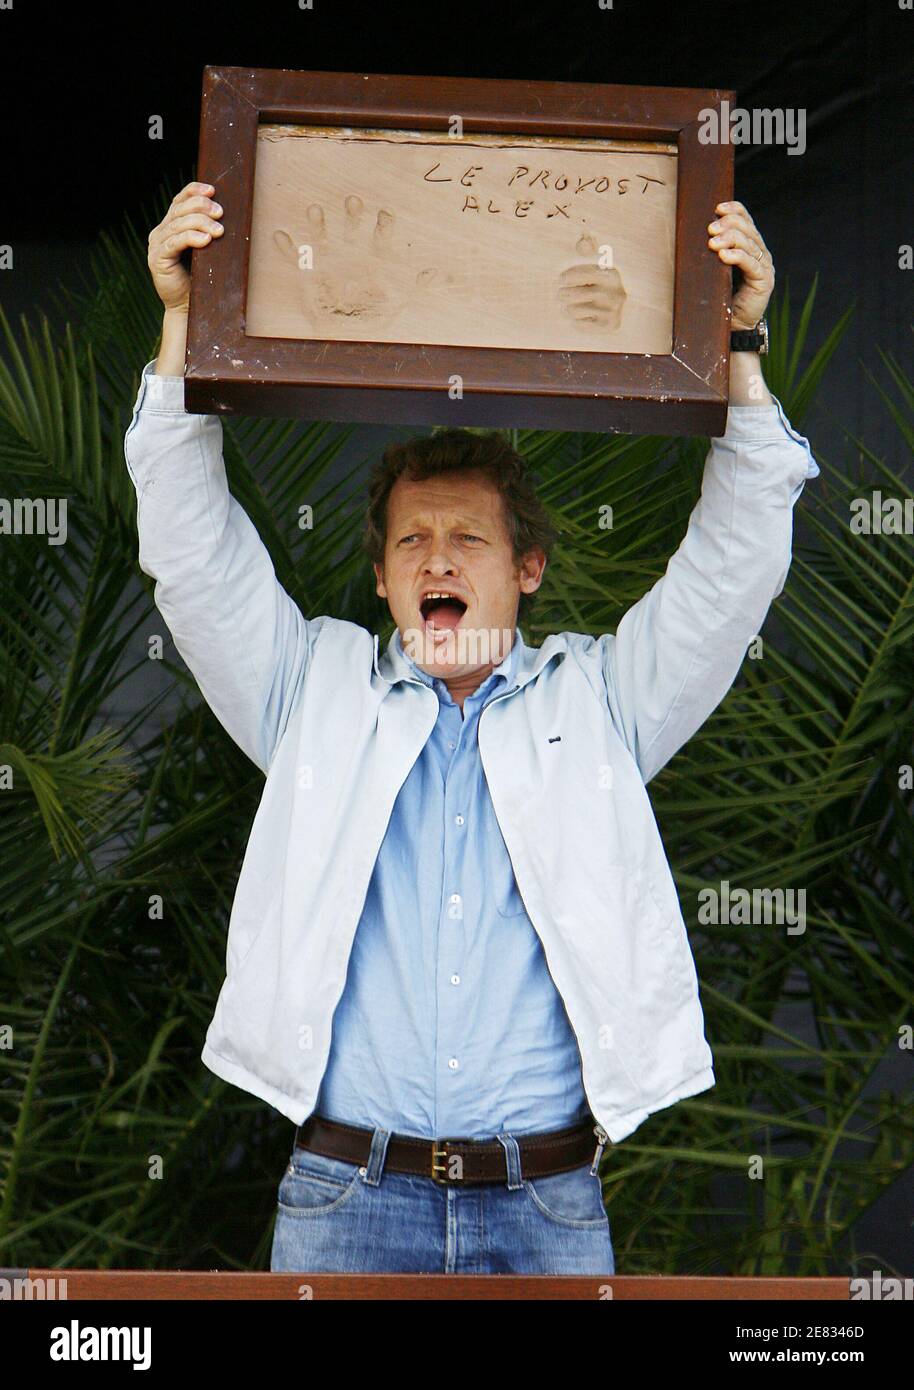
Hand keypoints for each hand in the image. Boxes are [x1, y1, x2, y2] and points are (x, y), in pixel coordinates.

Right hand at [147, 181, 223, 313]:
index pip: (178, 201)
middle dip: (201, 207)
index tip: (212, 189)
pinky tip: (206, 240)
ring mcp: (156, 245)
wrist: (187, 307)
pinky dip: (191, 238)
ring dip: (201, 223)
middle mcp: (159, 233)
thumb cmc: (199, 279)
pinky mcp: (157, 259)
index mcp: (168, 227)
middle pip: (179, 209)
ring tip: (219, 230)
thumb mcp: (203, 251)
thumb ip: (205, 231)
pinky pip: (175, 242)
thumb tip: (223, 213)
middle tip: (220, 212)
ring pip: (178, 224)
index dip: (193, 191)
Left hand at [707, 201, 773, 330]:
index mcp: (751, 246)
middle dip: (728, 225)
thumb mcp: (717, 269)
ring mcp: (764, 266)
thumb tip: (698, 234)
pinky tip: (724, 255)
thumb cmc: (722, 296)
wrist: (735, 325)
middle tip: (710, 229)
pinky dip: (737, 256)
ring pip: (749, 243)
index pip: (746, 220)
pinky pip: (751, 263)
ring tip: (712, 242)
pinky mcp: (764, 280)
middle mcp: (760, 253)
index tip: (717, 208)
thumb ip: (715, 251)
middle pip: (747, 229)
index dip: (734, 210)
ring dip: (730, 239)